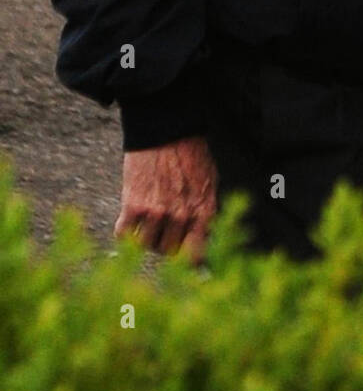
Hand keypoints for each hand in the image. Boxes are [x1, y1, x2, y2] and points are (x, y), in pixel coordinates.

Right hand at [114, 135, 217, 262]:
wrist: (165, 130)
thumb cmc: (189, 154)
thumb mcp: (209, 184)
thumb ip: (205, 215)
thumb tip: (204, 244)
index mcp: (204, 212)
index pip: (196, 256)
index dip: (187, 260)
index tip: (181, 259)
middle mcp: (181, 216)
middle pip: (169, 252)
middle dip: (165, 243)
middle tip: (162, 229)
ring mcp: (156, 212)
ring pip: (146, 245)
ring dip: (144, 236)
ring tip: (147, 220)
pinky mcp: (133, 205)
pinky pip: (124, 235)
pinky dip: (125, 229)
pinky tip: (130, 217)